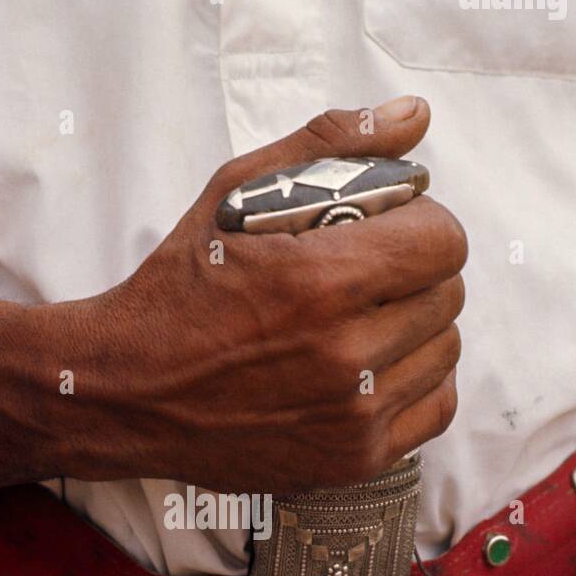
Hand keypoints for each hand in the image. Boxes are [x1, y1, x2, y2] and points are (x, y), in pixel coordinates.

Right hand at [85, 97, 466, 492]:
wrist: (128, 393)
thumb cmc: (178, 289)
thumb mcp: (234, 196)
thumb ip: (329, 148)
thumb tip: (414, 115)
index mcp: (320, 281)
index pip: (444, 241)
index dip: (421, 226)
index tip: (389, 231)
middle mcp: (344, 355)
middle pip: (447, 295)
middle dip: (415, 275)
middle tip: (367, 278)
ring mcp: (352, 416)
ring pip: (445, 351)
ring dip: (417, 329)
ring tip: (364, 323)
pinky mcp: (352, 460)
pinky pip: (435, 408)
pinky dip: (415, 384)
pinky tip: (372, 369)